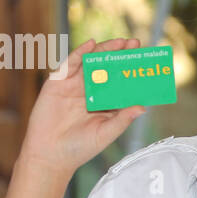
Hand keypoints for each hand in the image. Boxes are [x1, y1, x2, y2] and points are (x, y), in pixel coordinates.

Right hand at [18, 37, 147, 177]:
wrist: (49, 155)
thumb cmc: (79, 148)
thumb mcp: (105, 133)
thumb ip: (122, 119)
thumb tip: (142, 107)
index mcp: (105, 104)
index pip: (121, 83)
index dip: (132, 71)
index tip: (147, 62)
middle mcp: (91, 92)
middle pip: (108, 69)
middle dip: (121, 55)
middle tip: (135, 43)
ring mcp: (74, 86)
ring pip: (92, 63)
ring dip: (105, 50)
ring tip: (120, 42)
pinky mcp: (58, 83)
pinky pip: (70, 65)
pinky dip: (80, 53)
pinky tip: (91, 44)